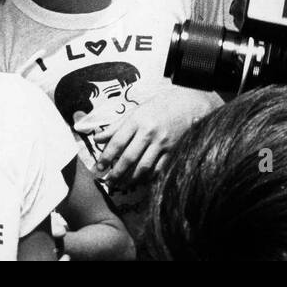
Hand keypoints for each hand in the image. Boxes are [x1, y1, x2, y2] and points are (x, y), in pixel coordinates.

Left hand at [93, 88, 220, 187]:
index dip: (105, 157)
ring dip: (130, 179)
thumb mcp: (136, 110)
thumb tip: (97, 138)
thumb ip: (116, 125)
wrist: (189, 102)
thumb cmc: (159, 105)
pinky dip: (148, 177)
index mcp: (137, 120)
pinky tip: (141, 181)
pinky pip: (158, 168)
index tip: (98, 168)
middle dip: (116, 173)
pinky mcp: (173, 149)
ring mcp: (162, 142)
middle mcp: (148, 131)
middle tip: (108, 181)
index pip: (116, 142)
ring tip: (122, 184)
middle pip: (128, 158)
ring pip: (143, 166)